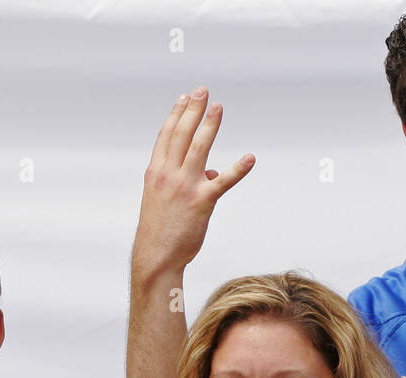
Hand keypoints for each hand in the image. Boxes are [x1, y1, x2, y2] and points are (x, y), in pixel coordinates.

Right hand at [131, 89, 254, 278]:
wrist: (156, 257)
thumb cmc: (160, 230)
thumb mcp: (163, 200)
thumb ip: (184, 181)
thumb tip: (211, 172)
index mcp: (155, 173)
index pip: (166, 136)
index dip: (176, 115)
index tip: (184, 98)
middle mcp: (168, 176)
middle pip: (181, 135)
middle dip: (193, 110)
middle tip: (203, 91)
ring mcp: (184, 188)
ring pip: (199, 149)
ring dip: (210, 125)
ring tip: (218, 108)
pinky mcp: (201, 202)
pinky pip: (222, 182)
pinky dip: (237, 170)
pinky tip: (250, 158)